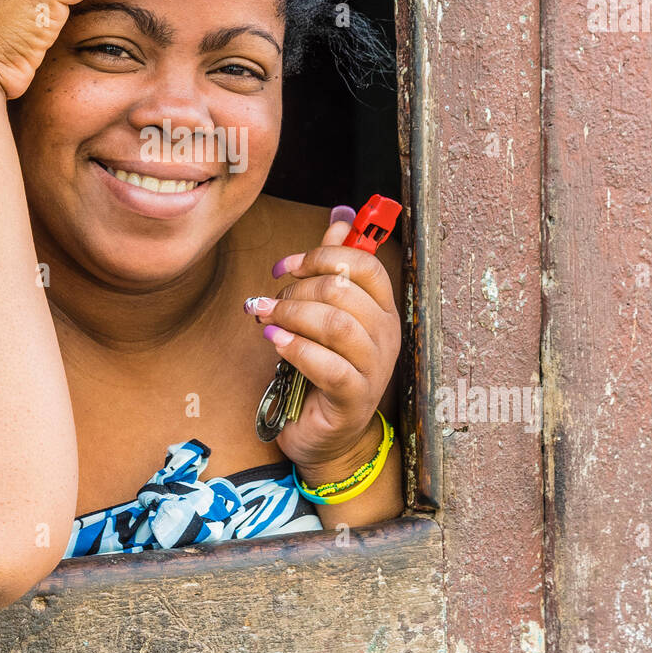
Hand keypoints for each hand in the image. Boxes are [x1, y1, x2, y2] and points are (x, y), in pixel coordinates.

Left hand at [247, 214, 400, 474]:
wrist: (325, 434)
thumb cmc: (322, 368)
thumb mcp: (325, 312)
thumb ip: (333, 266)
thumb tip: (341, 218)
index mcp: (381, 308)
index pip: (364, 265)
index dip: (321, 256)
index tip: (285, 266)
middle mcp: (385, 335)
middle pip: (344, 291)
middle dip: (298, 290)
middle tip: (269, 301)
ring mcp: (375, 368)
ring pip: (337, 325)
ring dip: (292, 315)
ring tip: (266, 319)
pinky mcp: (354, 398)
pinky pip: (328, 366)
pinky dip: (295, 349)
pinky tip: (275, 342)